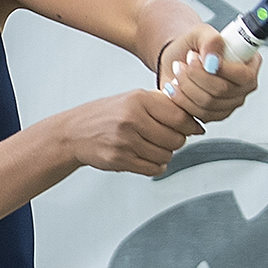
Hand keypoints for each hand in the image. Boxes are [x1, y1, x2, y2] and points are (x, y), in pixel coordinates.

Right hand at [53, 89, 203, 176]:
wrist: (74, 132)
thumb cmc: (106, 115)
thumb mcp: (132, 99)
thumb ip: (161, 105)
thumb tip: (193, 118)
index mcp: (138, 100)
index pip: (179, 116)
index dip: (191, 126)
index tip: (194, 129)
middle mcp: (131, 119)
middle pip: (175, 139)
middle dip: (177, 142)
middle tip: (169, 139)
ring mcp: (125, 141)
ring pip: (165, 156)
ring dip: (165, 155)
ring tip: (154, 148)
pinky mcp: (120, 159)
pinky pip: (152, 169)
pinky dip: (156, 166)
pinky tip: (148, 158)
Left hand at [157, 23, 259, 122]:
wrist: (177, 58)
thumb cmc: (194, 45)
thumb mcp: (201, 33)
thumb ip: (210, 40)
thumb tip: (212, 57)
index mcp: (250, 65)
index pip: (243, 75)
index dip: (220, 68)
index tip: (197, 56)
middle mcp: (243, 87)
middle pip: (222, 90)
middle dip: (196, 75)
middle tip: (184, 61)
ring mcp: (229, 104)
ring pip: (207, 103)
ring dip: (186, 85)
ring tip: (178, 69)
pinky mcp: (212, 115)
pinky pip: (197, 113)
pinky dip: (180, 99)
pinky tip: (173, 86)